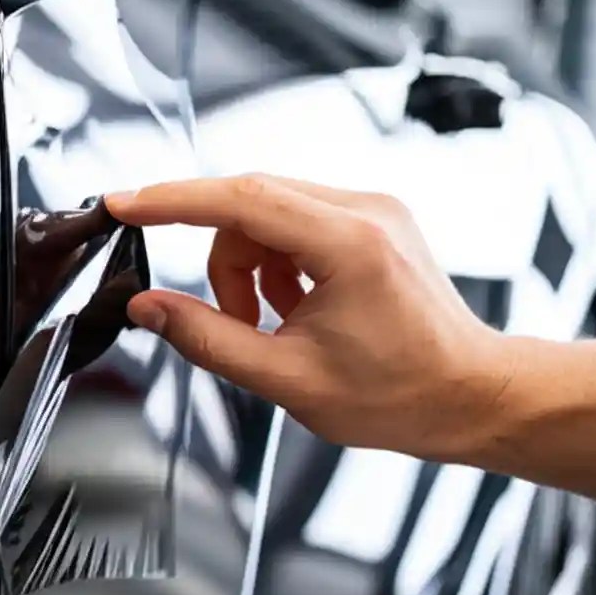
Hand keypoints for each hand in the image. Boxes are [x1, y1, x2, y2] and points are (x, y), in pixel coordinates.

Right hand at [105, 174, 509, 460]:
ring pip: (266, 211)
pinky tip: (295, 307)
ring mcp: (371, 210)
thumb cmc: (400, 395)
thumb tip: (148, 308)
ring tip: (274, 322)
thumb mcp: (287, 379)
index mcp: (349, 243)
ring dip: (249, 265)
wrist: (470, 396)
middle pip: (248, 204)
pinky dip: (275, 262)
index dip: (172, 199)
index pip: (240, 198)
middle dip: (222, 261)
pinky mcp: (371, 219)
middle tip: (234, 320)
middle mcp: (364, 210)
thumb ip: (207, 338)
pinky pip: (293, 220)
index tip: (125, 204)